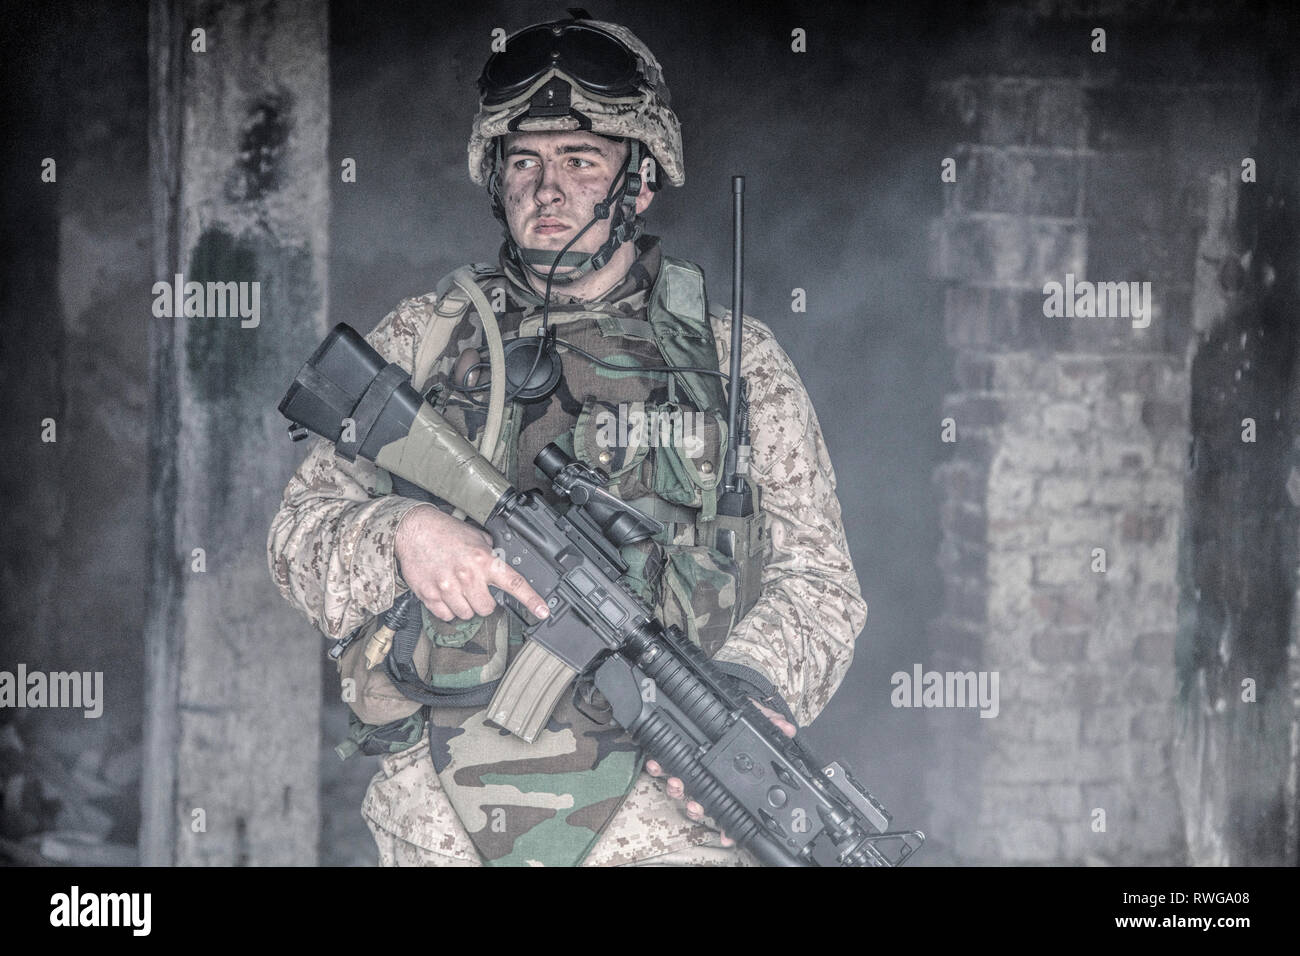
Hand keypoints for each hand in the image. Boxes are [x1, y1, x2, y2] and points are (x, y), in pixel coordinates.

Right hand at [394, 505, 548, 622]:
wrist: (414, 530)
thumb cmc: (445, 532)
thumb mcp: (476, 537)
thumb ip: (491, 554)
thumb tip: (502, 566)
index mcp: (484, 560)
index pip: (514, 584)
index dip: (531, 600)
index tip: (543, 611)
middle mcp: (468, 576)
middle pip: (487, 608)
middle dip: (483, 601)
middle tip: (475, 589)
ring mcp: (448, 587)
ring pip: (466, 614)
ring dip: (465, 605)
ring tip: (457, 588)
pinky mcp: (430, 595)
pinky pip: (446, 615)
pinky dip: (447, 609)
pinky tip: (445, 593)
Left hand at [644, 697, 796, 846]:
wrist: (710, 695)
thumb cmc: (734, 713)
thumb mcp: (755, 717)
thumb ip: (770, 723)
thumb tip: (787, 729)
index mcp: (725, 773)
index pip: (727, 802)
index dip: (726, 823)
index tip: (726, 834)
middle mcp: (706, 773)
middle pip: (699, 798)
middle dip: (695, 806)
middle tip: (695, 805)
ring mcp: (688, 765)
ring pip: (680, 785)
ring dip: (677, 788)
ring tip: (677, 783)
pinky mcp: (671, 751)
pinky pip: (662, 764)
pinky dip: (657, 767)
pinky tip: (656, 764)